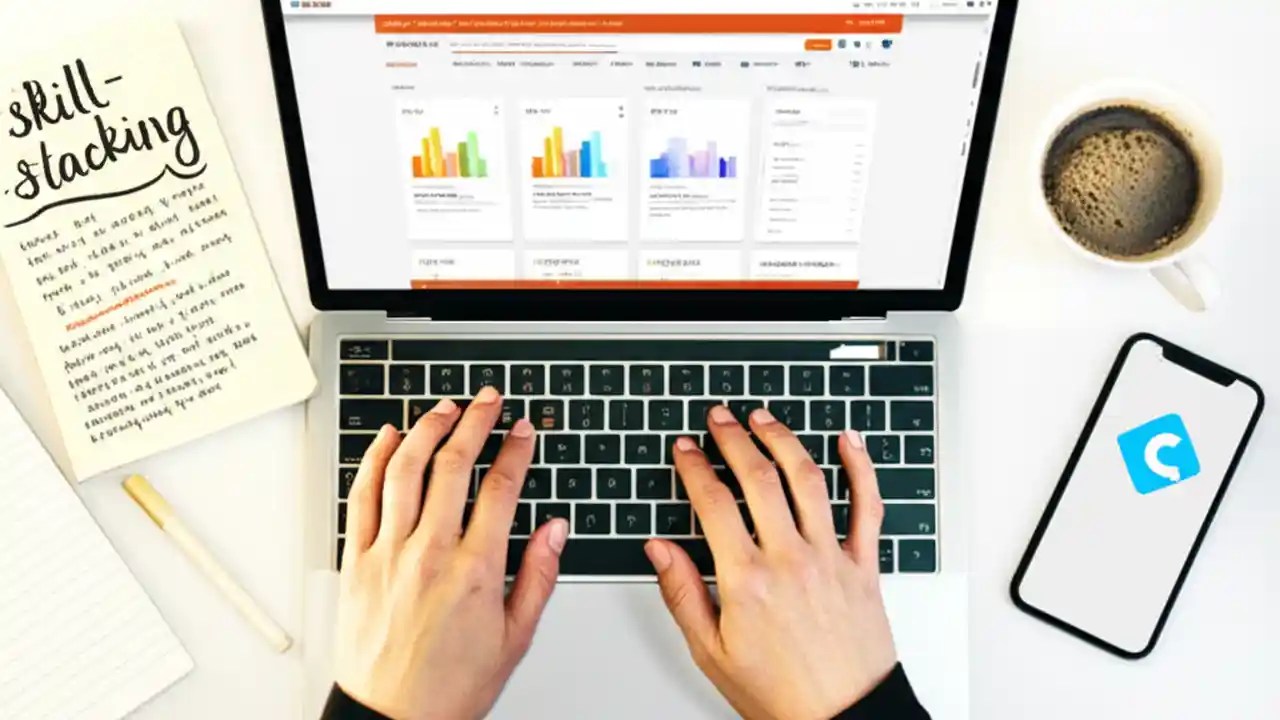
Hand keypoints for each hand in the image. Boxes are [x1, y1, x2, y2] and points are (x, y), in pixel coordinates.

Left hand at [334, 388, 568, 719]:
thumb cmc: (451, 688)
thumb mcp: (515, 638)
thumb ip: (537, 577)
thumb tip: (553, 530)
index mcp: (474, 571)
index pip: (500, 488)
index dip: (515, 450)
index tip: (523, 430)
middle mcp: (429, 554)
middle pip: (452, 465)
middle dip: (474, 422)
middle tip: (488, 401)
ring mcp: (387, 554)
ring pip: (404, 470)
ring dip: (426, 429)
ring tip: (444, 408)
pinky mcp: (356, 562)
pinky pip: (361, 497)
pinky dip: (374, 460)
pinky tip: (388, 438)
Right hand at [646, 405, 896, 719]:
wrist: (845, 719)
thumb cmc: (780, 694)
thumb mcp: (712, 652)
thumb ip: (682, 594)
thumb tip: (659, 549)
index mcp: (747, 580)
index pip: (713, 502)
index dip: (695, 467)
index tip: (686, 449)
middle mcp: (790, 559)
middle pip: (758, 478)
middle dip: (734, 438)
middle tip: (720, 418)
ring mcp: (830, 558)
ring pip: (808, 479)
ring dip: (783, 440)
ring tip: (764, 419)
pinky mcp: (864, 566)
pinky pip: (867, 506)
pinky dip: (860, 467)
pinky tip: (849, 440)